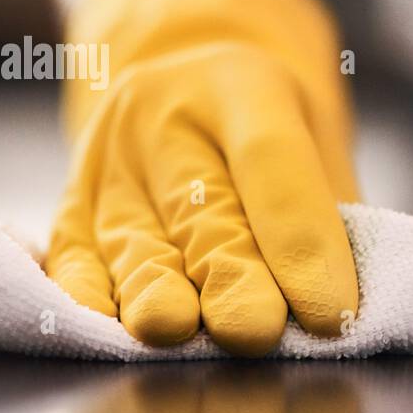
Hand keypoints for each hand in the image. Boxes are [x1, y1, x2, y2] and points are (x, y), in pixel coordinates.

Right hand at [45, 0, 358, 355]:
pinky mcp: (74, 202)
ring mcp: (110, 158)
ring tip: (179, 333)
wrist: (191, 78)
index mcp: (241, 82)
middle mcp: (163, 112)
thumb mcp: (318, 141)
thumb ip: (330, 214)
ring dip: (157, 295)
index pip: (272, 161)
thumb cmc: (279, 128)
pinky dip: (88, 298)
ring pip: (136, 240)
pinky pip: (74, 257)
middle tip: (257, 331)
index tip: (332, 314)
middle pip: (202, 208)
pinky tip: (109, 329)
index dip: (303, 242)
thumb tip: (338, 309)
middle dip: (231, 277)